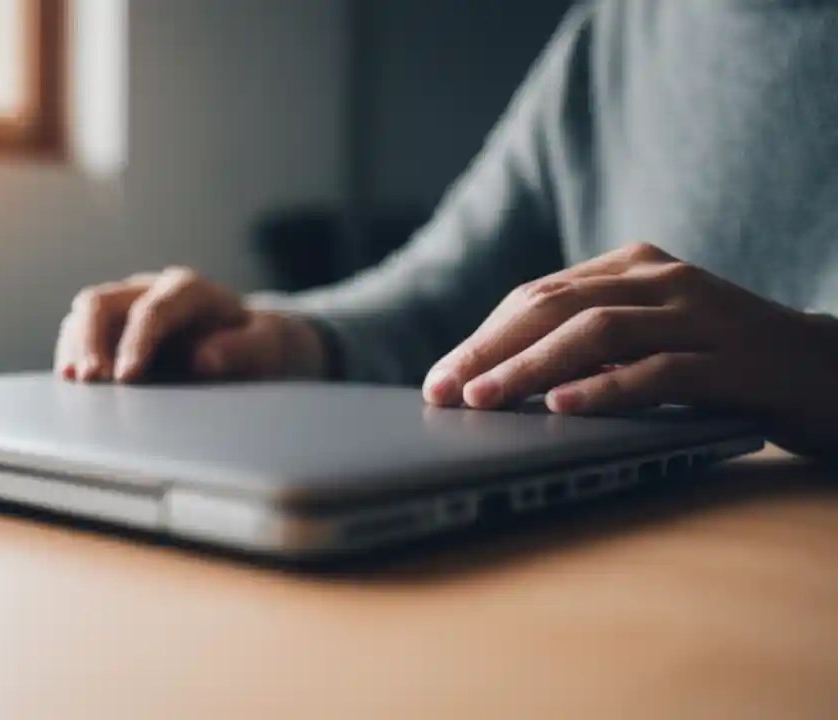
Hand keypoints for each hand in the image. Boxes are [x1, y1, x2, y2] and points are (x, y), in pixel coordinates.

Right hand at [54, 266, 325, 382]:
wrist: (248, 341)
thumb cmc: (256, 345)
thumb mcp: (266, 347)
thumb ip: (243, 349)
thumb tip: (204, 358)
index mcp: (189, 290)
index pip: (153, 310)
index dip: (136, 342)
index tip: (126, 376)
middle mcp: (150, 289)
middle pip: (103, 302)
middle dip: (91, 341)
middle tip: (90, 379)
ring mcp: (126, 306)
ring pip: (83, 315)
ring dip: (74, 349)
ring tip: (74, 384)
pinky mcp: (111, 328)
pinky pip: (78, 333)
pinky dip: (71, 356)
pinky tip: (71, 383)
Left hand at [422, 243, 837, 455]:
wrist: (831, 370)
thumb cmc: (723, 359)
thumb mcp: (649, 336)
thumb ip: (588, 342)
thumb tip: (498, 377)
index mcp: (634, 267)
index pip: (538, 296)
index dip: (482, 337)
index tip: (439, 378)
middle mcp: (662, 280)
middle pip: (554, 307)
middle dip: (489, 351)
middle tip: (441, 390)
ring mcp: (700, 315)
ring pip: (596, 333)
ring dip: (531, 369)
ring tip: (484, 400)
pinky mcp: (733, 360)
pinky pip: (658, 371)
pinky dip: (605, 389)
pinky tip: (562, 408)